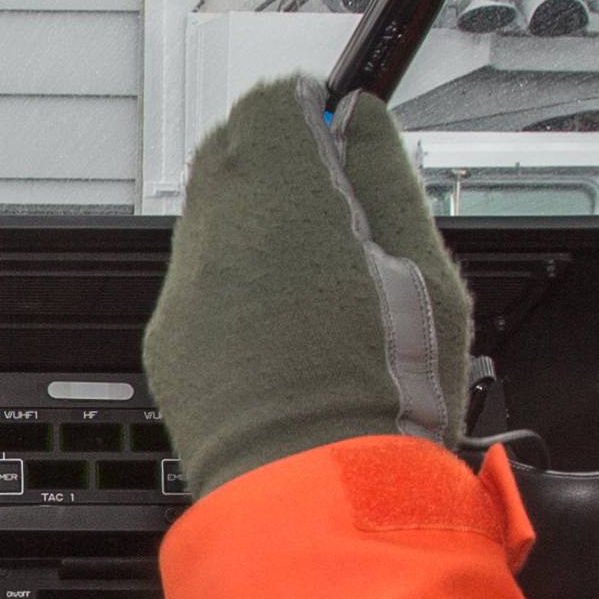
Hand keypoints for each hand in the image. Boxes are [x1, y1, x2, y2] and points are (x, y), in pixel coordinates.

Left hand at [139, 77, 474, 498]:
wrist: (321, 496)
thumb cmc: (386, 396)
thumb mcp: (428, 270)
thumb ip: (389, 176)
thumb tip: (364, 118)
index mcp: (285, 200)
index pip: (270, 102)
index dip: (307, 108)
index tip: (336, 130)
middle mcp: (219, 233)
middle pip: (228, 149)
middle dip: (276, 160)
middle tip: (334, 204)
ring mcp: (186, 289)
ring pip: (208, 216)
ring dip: (254, 221)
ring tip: (314, 275)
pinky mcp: (170, 341)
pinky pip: (196, 281)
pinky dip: (233, 281)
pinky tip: (281, 324)